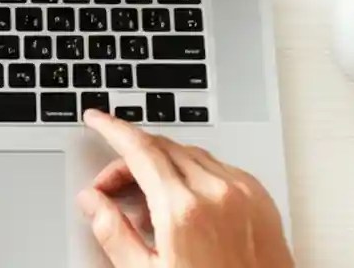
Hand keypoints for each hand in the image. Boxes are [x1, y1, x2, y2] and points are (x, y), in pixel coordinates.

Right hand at [76, 110, 292, 267]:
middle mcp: (217, 193)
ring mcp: (244, 193)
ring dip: (161, 165)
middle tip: (111, 185)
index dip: (113, 130)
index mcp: (183, 210)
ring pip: (190, 154)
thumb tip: (92, 201)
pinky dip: (192, 173)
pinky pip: (218, 168)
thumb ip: (114, 233)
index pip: (140, 150)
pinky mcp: (261, 200)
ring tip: (146, 205)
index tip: (97, 120)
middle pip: (162, 149)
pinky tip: (181, 202)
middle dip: (130, 157)